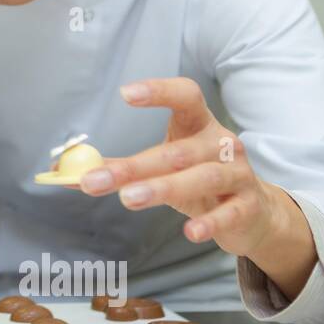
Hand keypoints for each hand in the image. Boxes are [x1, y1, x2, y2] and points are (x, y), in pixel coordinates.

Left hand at [78, 77, 296, 258]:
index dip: (159, 92)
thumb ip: (121, 167)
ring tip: (128, 199)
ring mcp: (239, 174)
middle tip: (96, 179)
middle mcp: (221, 143)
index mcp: (199, 125)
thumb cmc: (198, 181)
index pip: (186, 96)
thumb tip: (68, 174)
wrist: (255, 213)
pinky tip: (190, 232)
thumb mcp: (164, 168)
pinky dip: (210, 222)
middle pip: (177, 151)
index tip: (124, 93)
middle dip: (134, 166)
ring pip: (201, 178)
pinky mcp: (248, 206)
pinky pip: (228, 213)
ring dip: (163, 188)